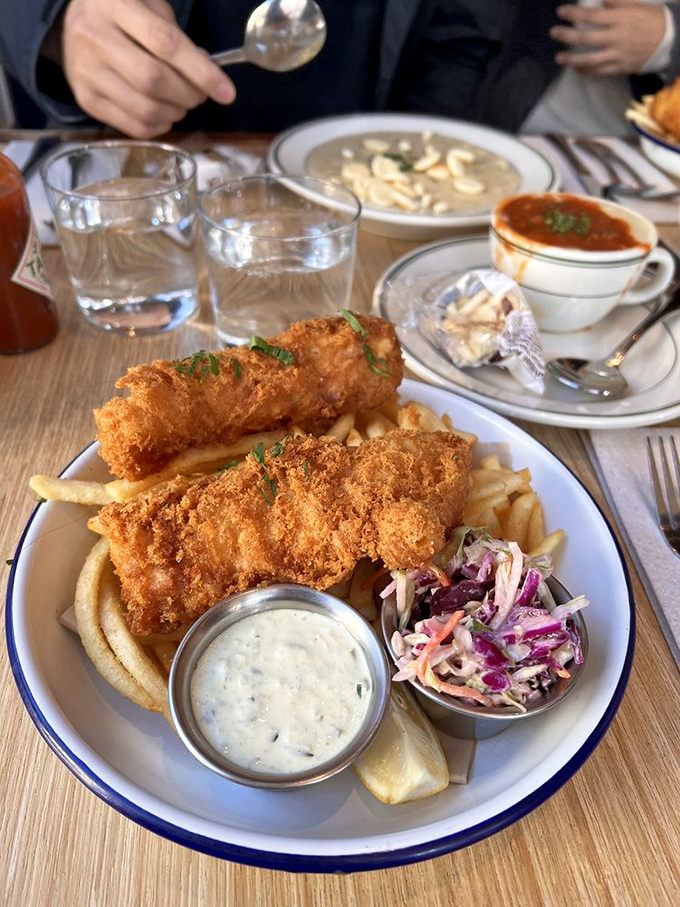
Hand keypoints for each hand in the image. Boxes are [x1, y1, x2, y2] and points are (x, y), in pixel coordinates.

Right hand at [62, 0, 235, 137]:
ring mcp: (86, 73)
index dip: (201, 72)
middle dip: (189, 95)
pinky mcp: (86, 100)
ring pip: (146, 109)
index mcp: (116, 6)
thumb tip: (208, 76)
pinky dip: (160, 126)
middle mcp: (95, 39)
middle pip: (155, 81)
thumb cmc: (121, 12)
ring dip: (177, 112)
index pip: (165, 44)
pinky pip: (134, 127)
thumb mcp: (148, 5)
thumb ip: (176, 37)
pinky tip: (165, 113)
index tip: (226, 92)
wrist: (69, 24)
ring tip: (182, 102)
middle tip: (200, 95)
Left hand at [550, 0, 666, 75]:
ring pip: (590, 60)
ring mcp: (618, 55)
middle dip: (567, 35)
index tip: (561, 12)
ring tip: (559, 57)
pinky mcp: (620, 68)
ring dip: (572, 59)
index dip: (574, 14)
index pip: (592, 16)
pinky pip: (599, 72)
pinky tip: (577, 69)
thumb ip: (616, 3)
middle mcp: (617, 38)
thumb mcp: (636, 5)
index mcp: (620, 19)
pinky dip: (586, 71)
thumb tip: (598, 1)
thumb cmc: (651, 19)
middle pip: (587, 38)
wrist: (670, 40)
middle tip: (553, 33)